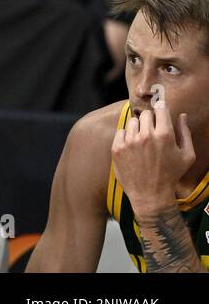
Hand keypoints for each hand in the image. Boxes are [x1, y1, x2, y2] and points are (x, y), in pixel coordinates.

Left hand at [112, 100, 195, 215]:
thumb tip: (181, 115)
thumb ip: (185, 133)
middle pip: (146, 114)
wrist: (150, 194)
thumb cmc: (171, 175)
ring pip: (133, 122)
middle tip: (154, 133)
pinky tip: (133, 149)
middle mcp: (146, 136)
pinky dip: (126, 137)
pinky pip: (121, 131)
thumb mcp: (187, 156)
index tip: (161, 111)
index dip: (161, 109)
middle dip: (151, 121)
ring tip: (144, 143)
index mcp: (165, 135)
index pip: (160, 108)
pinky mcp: (117, 148)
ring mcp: (130, 141)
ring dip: (138, 129)